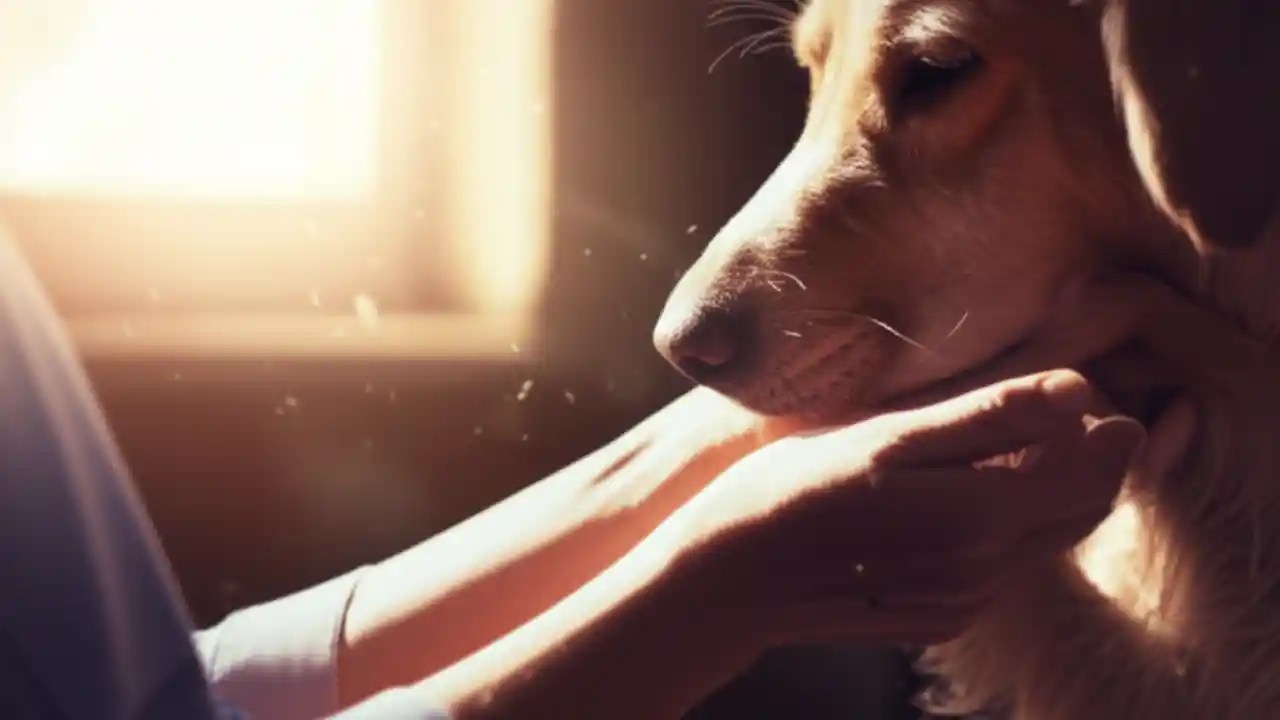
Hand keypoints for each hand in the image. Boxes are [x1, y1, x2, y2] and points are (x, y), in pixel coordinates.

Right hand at [663, 369, 1143, 648]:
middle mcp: (985, 573)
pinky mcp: (942, 617)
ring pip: (1048, 539)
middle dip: (1093, 458)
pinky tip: (963, 492)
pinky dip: (1011, 524)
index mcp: (979, 519)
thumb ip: (990, 415)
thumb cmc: (793, 489)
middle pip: (1083, 509)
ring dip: (1053, 490)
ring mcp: (964, 602)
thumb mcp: (886, 435)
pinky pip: (1006, 567)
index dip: (1107, 425)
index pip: (1094, 469)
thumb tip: (1082, 392)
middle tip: (1062, 410)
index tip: (1087, 390)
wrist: (729, 579)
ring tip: (1012, 443)